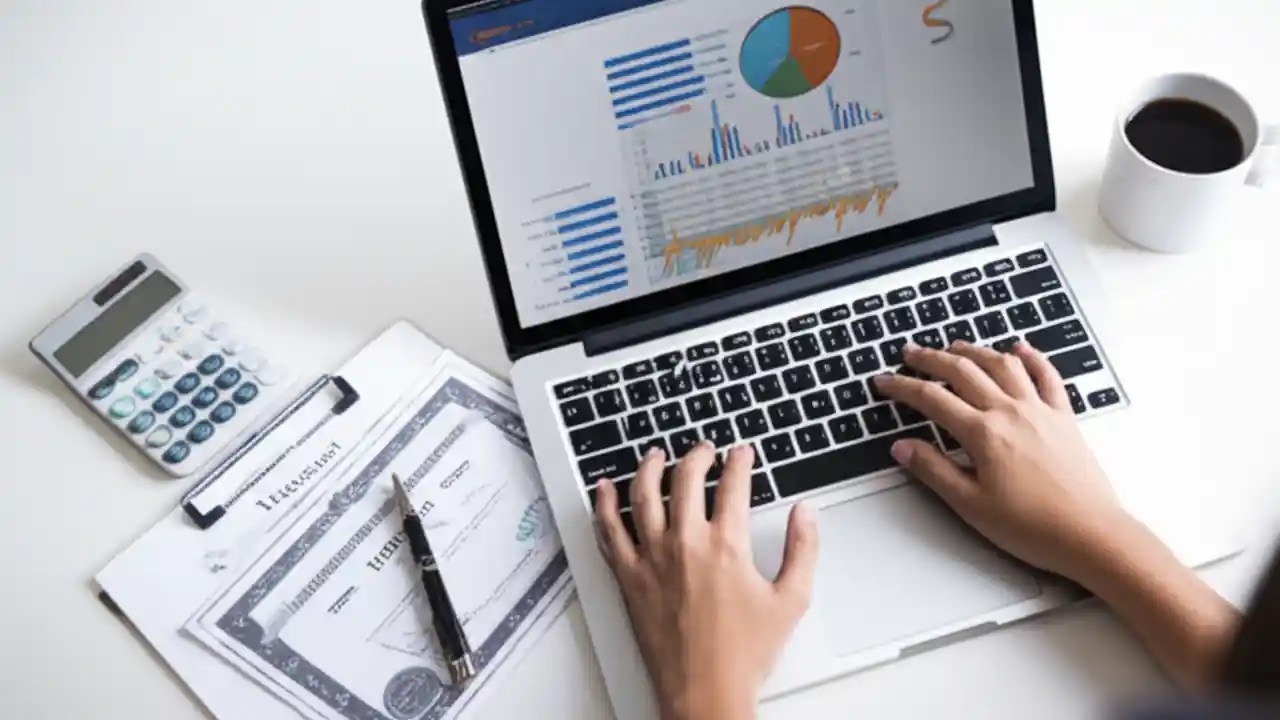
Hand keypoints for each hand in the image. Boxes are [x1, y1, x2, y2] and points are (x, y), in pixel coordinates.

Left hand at [594, 442, 818, 719]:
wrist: (705, 691)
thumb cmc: (744, 654)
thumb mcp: (792, 600)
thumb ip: (802, 549)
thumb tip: (806, 513)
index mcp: (727, 546)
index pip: (733, 485)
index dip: (739, 462)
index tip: (741, 453)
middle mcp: (686, 544)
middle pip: (686, 480)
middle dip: (698, 456)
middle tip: (704, 450)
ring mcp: (653, 559)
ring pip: (644, 495)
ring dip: (650, 468)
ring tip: (655, 456)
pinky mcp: (630, 578)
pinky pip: (610, 532)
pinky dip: (604, 506)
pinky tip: (604, 490)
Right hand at [874, 341, 1132, 581]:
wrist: (1091, 535)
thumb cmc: (1033, 526)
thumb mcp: (970, 504)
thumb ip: (934, 470)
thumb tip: (902, 447)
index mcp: (984, 434)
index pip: (932, 399)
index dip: (903, 387)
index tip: (884, 382)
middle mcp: (1010, 412)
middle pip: (963, 371)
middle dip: (931, 358)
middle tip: (910, 353)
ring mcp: (1040, 410)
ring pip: (1002, 365)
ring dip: (974, 350)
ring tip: (954, 345)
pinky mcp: (1064, 418)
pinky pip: (1047, 376)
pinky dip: (1032, 357)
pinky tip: (1020, 348)